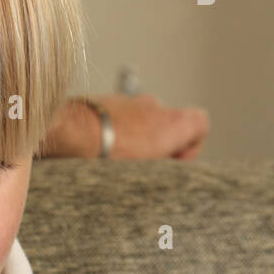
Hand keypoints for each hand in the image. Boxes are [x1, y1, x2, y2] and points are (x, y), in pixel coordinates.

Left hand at [41, 93, 210, 159]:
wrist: (73, 132)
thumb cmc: (113, 155)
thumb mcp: (151, 171)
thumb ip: (169, 167)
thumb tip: (168, 172)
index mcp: (173, 121)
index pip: (200, 124)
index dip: (189, 147)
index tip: (172, 163)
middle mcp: (154, 105)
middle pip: (167, 126)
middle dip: (157, 147)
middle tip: (140, 168)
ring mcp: (129, 101)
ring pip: (140, 123)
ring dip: (133, 140)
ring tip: (114, 162)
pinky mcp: (105, 102)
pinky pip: (116, 120)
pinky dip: (112, 134)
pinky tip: (98, 152)